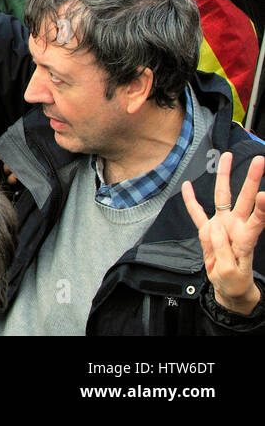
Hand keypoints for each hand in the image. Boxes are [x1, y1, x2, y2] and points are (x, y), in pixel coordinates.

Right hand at [183, 152, 264, 314]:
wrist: (229, 287)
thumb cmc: (235, 281)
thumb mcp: (230, 272)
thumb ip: (221, 249)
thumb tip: (213, 227)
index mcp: (246, 238)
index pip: (257, 219)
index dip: (262, 208)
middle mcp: (236, 226)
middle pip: (244, 199)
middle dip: (252, 179)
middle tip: (260, 161)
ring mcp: (222, 226)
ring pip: (223, 197)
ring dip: (225, 177)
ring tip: (227, 157)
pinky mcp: (208, 231)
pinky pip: (198, 213)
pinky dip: (192, 200)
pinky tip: (188, 186)